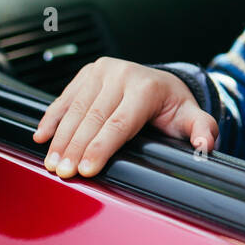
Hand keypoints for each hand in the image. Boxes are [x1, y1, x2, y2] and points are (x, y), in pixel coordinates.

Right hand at [32, 57, 217, 178]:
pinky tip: (41, 137)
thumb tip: (204, 147)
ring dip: (60, 138)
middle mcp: (121, 74)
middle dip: (75, 148)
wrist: (160, 82)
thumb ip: (202, 131)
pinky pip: (65, 98)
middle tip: (63, 173)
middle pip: (92, 118)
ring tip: (52, 163)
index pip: (118, 123)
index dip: (100, 148)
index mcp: (146, 87)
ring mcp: (101, 71)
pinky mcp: (86, 73)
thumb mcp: (192, 118)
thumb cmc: (174, 107)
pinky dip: (52, 119)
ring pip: (75, 109)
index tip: (86, 170)